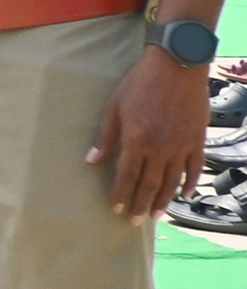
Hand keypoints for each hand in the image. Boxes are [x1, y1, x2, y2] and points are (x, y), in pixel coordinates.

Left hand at [90, 36, 211, 217]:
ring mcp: (182, 146)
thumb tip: (91, 160)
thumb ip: (105, 136)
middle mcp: (161, 148)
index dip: (121, 194)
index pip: (127, 176)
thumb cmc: (139, 83)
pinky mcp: (197, 141)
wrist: (176, 67)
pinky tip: (184, 195)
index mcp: (137, 140)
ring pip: (172, 181)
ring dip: (164, 200)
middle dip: (140, 204)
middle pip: (150, 184)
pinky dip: (190, 183)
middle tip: (133, 221)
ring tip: (155, 214)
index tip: (115, 209)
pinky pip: (195, 168)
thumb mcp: (114, 106)